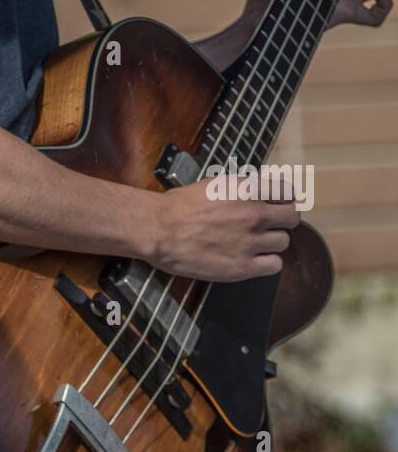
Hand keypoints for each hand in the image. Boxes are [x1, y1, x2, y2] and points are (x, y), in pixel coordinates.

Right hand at [150, 178, 301, 282]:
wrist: (160, 230)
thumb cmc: (180, 205)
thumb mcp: (215, 184)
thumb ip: (241, 188)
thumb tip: (259, 191)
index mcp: (247, 190)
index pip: (288, 191)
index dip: (285, 198)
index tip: (280, 202)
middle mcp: (255, 214)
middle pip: (292, 217)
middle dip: (283, 220)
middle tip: (271, 224)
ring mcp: (251, 242)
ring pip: (284, 242)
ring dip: (273, 241)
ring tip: (256, 243)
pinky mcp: (244, 267)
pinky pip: (275, 265)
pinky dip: (268, 262)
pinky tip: (255, 259)